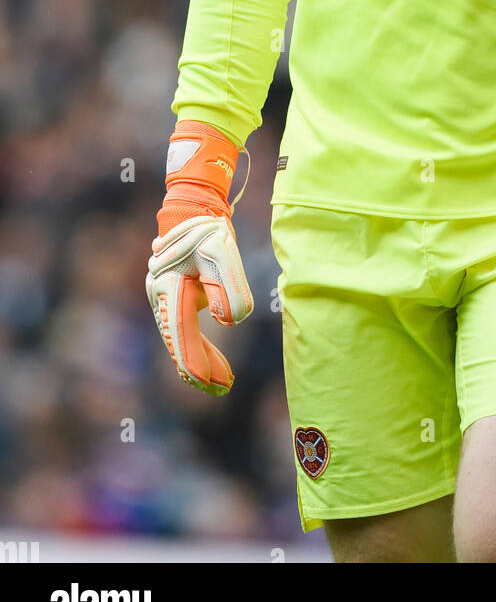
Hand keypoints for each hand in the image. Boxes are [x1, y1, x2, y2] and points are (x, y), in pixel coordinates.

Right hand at [145, 120, 253, 394]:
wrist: (194, 212)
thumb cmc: (209, 231)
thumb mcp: (224, 252)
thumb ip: (229, 286)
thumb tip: (224, 321)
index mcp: (168, 284)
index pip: (179, 329)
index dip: (193, 357)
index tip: (207, 382)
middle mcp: (161, 295)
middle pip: (178, 340)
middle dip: (199, 367)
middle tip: (222, 390)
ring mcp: (166, 299)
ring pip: (181, 339)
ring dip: (201, 360)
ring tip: (224, 383)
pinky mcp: (176, 301)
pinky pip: (186, 331)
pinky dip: (200, 348)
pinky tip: (215, 365)